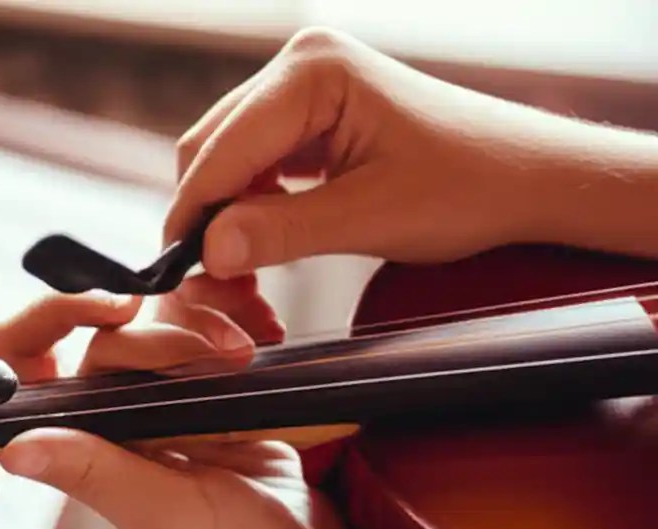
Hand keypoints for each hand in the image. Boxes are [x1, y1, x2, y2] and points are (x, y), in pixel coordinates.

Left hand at [0, 284, 580, 528]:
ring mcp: (181, 417)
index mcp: (93, 450)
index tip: (115, 307)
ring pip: (166, 330)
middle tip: (226, 354)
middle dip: (167, 329)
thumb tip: (12, 450)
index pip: (40, 368)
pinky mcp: (231, 410)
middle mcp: (127, 430)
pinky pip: (216, 344)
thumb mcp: (158, 515)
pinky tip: (265, 334)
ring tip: (250, 352)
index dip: (54, 322)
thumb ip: (92, 470)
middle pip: (113, 336)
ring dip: (206, 322)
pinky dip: (237, 324)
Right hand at [168, 27, 657, 277]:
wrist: (529, 179)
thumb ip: (281, 231)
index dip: (193, 214)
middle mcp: (299, 65)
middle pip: (211, 149)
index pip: (220, 148)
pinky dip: (250, 208)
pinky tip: (263, 245)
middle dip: (205, 219)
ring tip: (241, 276)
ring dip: (225, 218)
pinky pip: (255, 164)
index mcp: (312, 71)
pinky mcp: (311, 117)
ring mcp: (303, 88)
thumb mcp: (370, 218)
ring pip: (227, 160)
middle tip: (212, 285)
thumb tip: (209, 251)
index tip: (178, 273)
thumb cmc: (469, 186)